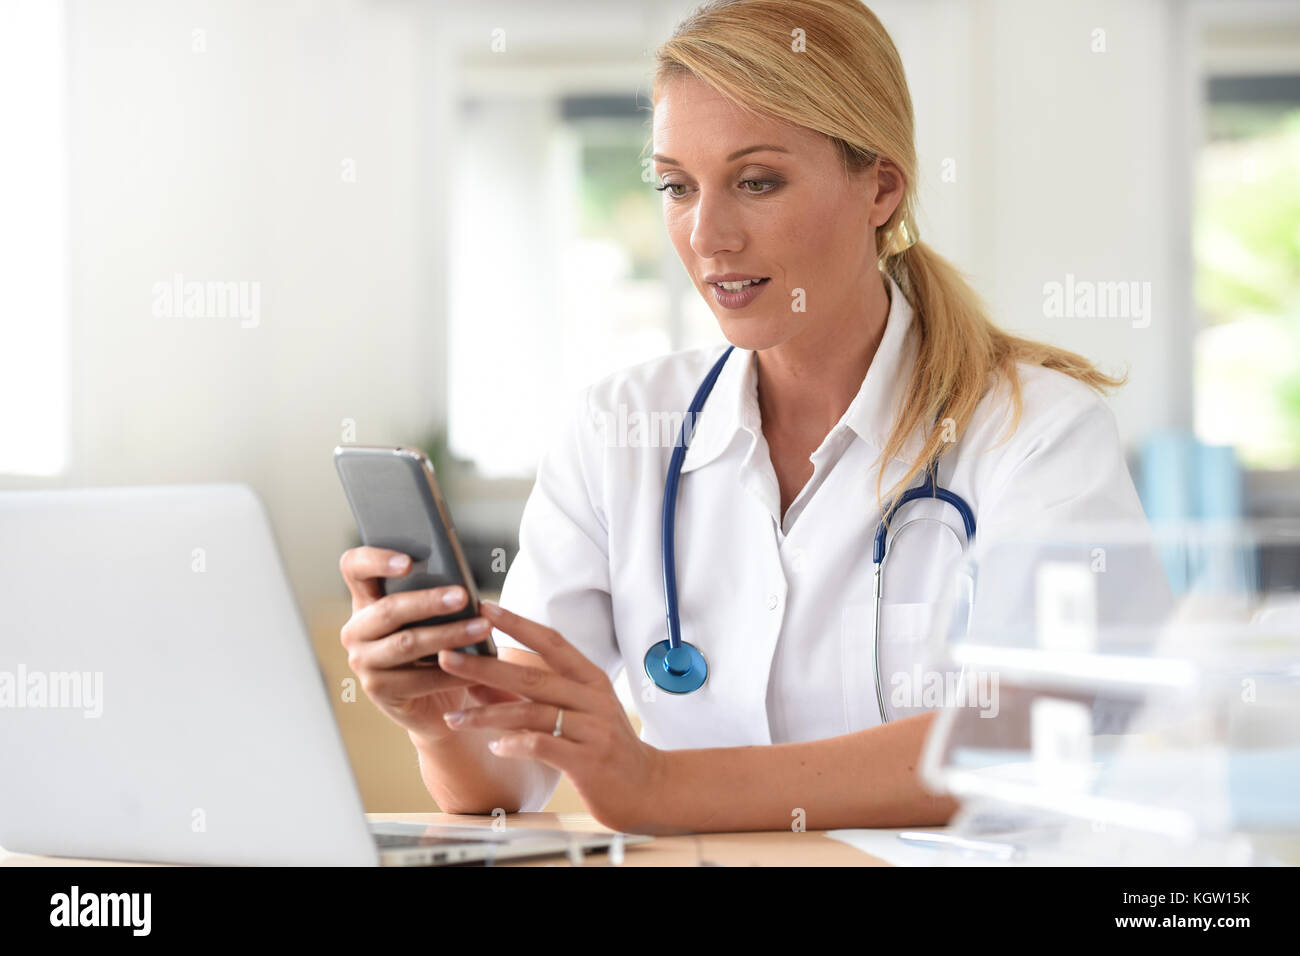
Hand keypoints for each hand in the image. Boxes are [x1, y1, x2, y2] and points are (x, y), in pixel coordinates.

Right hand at [337, 547, 524, 745]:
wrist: (433, 701)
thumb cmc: (435, 646)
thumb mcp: (430, 618)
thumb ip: (433, 596)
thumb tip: (460, 583)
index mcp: (365, 599)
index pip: (354, 567)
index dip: (375, 560)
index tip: (408, 562)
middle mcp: (356, 630)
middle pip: (388, 609)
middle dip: (428, 601)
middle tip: (463, 596)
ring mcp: (362, 661)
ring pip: (406, 643)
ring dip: (449, 635)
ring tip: (482, 627)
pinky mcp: (378, 691)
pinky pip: (419, 679)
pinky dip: (453, 672)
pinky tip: (478, 665)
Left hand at [435, 601, 669, 833]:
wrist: (648, 788)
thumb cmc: (607, 748)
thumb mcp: (580, 712)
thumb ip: (538, 695)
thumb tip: (483, 681)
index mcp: (591, 679)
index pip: (551, 642)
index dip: (517, 623)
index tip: (484, 609)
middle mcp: (593, 698)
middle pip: (532, 676)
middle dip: (485, 666)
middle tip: (447, 658)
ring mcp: (592, 729)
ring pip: (532, 713)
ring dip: (488, 714)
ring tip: (456, 719)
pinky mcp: (588, 761)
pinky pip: (544, 746)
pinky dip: (516, 744)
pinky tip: (495, 746)